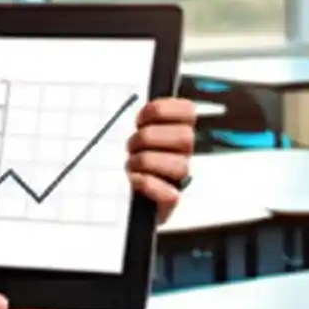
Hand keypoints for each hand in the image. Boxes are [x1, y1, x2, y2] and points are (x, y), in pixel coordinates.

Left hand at [126, 97, 195, 223]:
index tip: (140, 119)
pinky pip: (171, 194)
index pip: (188, 110)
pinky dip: (147, 184)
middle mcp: (183, 153)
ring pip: (179, 165)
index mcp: (176, 131)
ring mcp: (178, 178)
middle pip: (185, 137)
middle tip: (131, 144)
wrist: (121, 196)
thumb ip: (136, 118)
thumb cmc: (126, 160)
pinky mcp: (169, 201)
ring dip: (145, 161)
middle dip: (150, 138)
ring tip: (131, 163)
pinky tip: (133, 179)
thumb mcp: (129, 133)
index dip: (163, 110)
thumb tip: (133, 107)